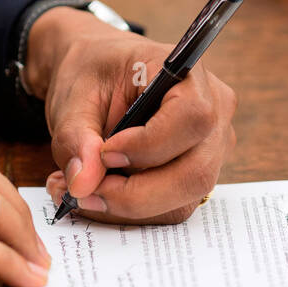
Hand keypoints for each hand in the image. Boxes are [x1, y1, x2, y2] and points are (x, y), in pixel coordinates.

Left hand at [24, 6, 236, 223]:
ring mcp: (211, 151)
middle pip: (195, 172)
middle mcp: (214, 113)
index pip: (192, 117)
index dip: (150, 145)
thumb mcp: (73, 99)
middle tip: (85, 191)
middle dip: (136, 193)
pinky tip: (98, 194)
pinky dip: (130, 211)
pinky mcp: (197, 178)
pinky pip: (171, 210)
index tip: (105, 154)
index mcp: (188, 75)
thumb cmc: (91, 78)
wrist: (95, 83)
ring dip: (128, 207)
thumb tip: (83, 184)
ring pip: (183, 201)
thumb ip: (76, 139)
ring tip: (82, 191)